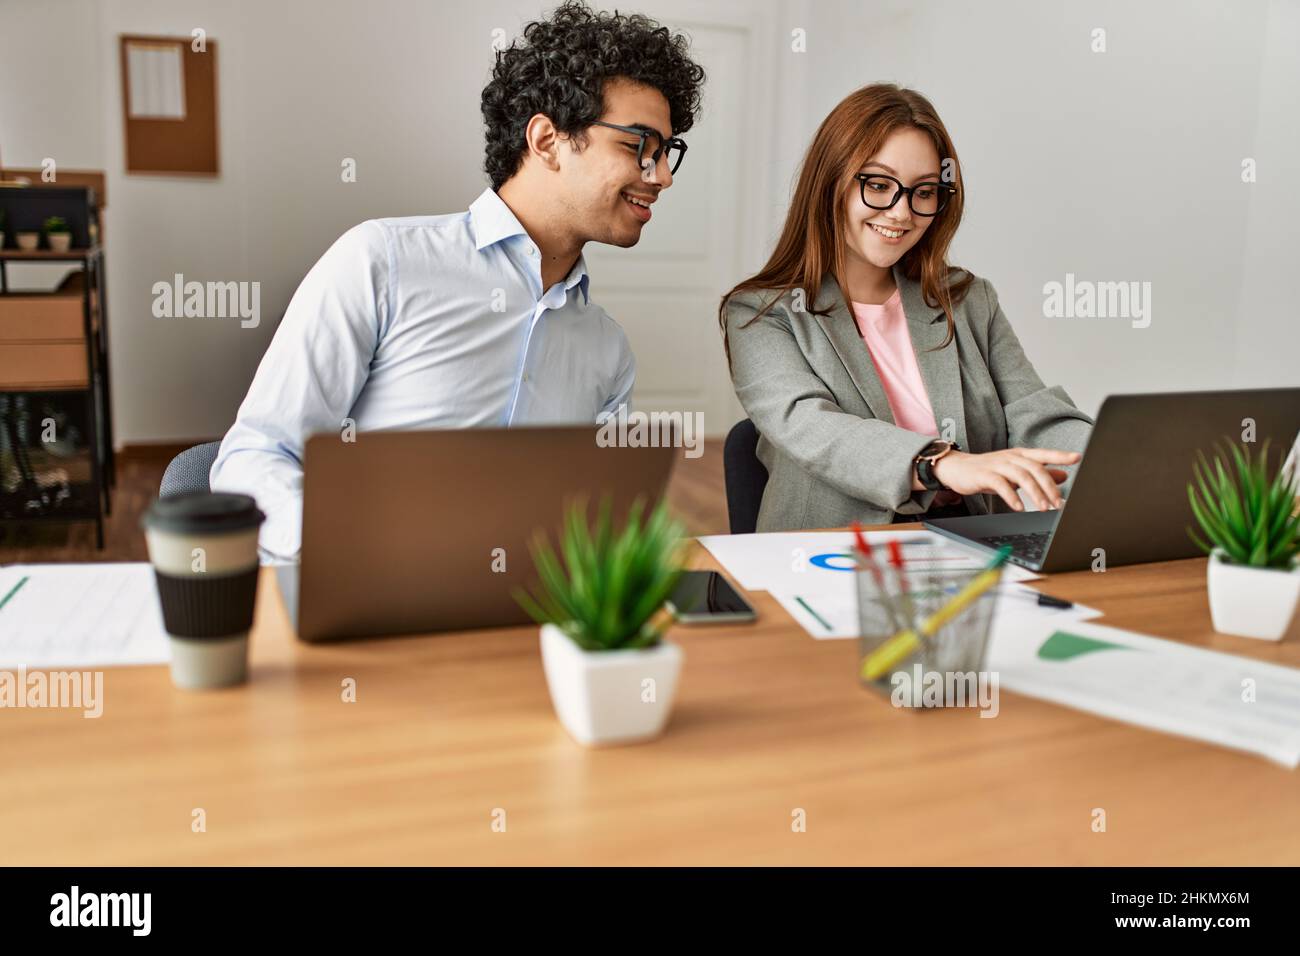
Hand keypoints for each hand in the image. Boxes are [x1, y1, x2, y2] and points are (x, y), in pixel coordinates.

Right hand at [930, 447, 1080, 511]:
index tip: (1077, 458)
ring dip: (1035, 493)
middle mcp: (1011, 457)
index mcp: (1020, 455)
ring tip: (1044, 507)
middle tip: (1059, 503)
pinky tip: (1019, 507)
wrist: (956, 468)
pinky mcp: (984, 475)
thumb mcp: (1015, 471)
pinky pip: (1001, 485)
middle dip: (1049, 486)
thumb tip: (1064, 475)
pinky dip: (1012, 497)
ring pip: (1021, 476)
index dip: (1060, 455)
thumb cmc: (988, 470)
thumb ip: (1038, 473)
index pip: (1044, 454)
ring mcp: (998, 465)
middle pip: (1035, 468)